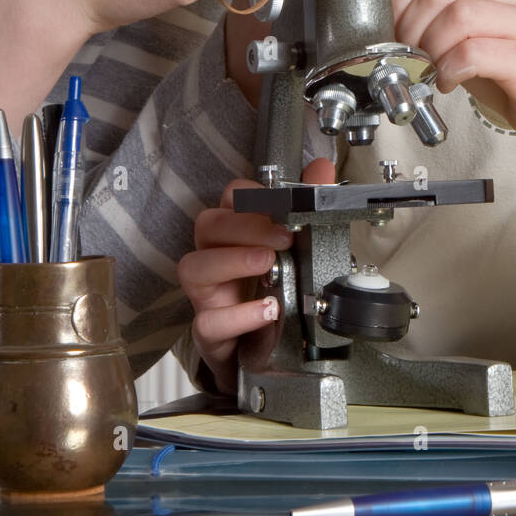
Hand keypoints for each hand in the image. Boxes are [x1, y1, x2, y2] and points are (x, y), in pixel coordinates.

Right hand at [177, 159, 335, 396]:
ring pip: (194, 268)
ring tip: (268, 264)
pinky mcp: (210, 331)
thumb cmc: (275, 286)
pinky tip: (267, 310)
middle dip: (245, 226)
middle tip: (282, 236)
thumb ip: (306, 204)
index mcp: (233, 231)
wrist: (266, 348)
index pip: (229, 197)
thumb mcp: (295, 246)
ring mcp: (207, 294)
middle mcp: (214, 257)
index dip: (250, 194)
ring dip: (232, 262)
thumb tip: (321, 167)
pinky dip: (238, 316)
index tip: (281, 202)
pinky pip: (208, 322)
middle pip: (208, 225)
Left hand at [392, 0, 515, 152]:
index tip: (394, 32)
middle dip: (410, 27)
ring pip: (457, 16)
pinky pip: (474, 53)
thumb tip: (392, 21)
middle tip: (409, 57)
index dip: (400, 1)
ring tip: (430, 71)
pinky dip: (450, 70)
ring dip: (430, 48)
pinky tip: (449, 83)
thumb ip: (441, 22)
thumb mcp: (472, 39)